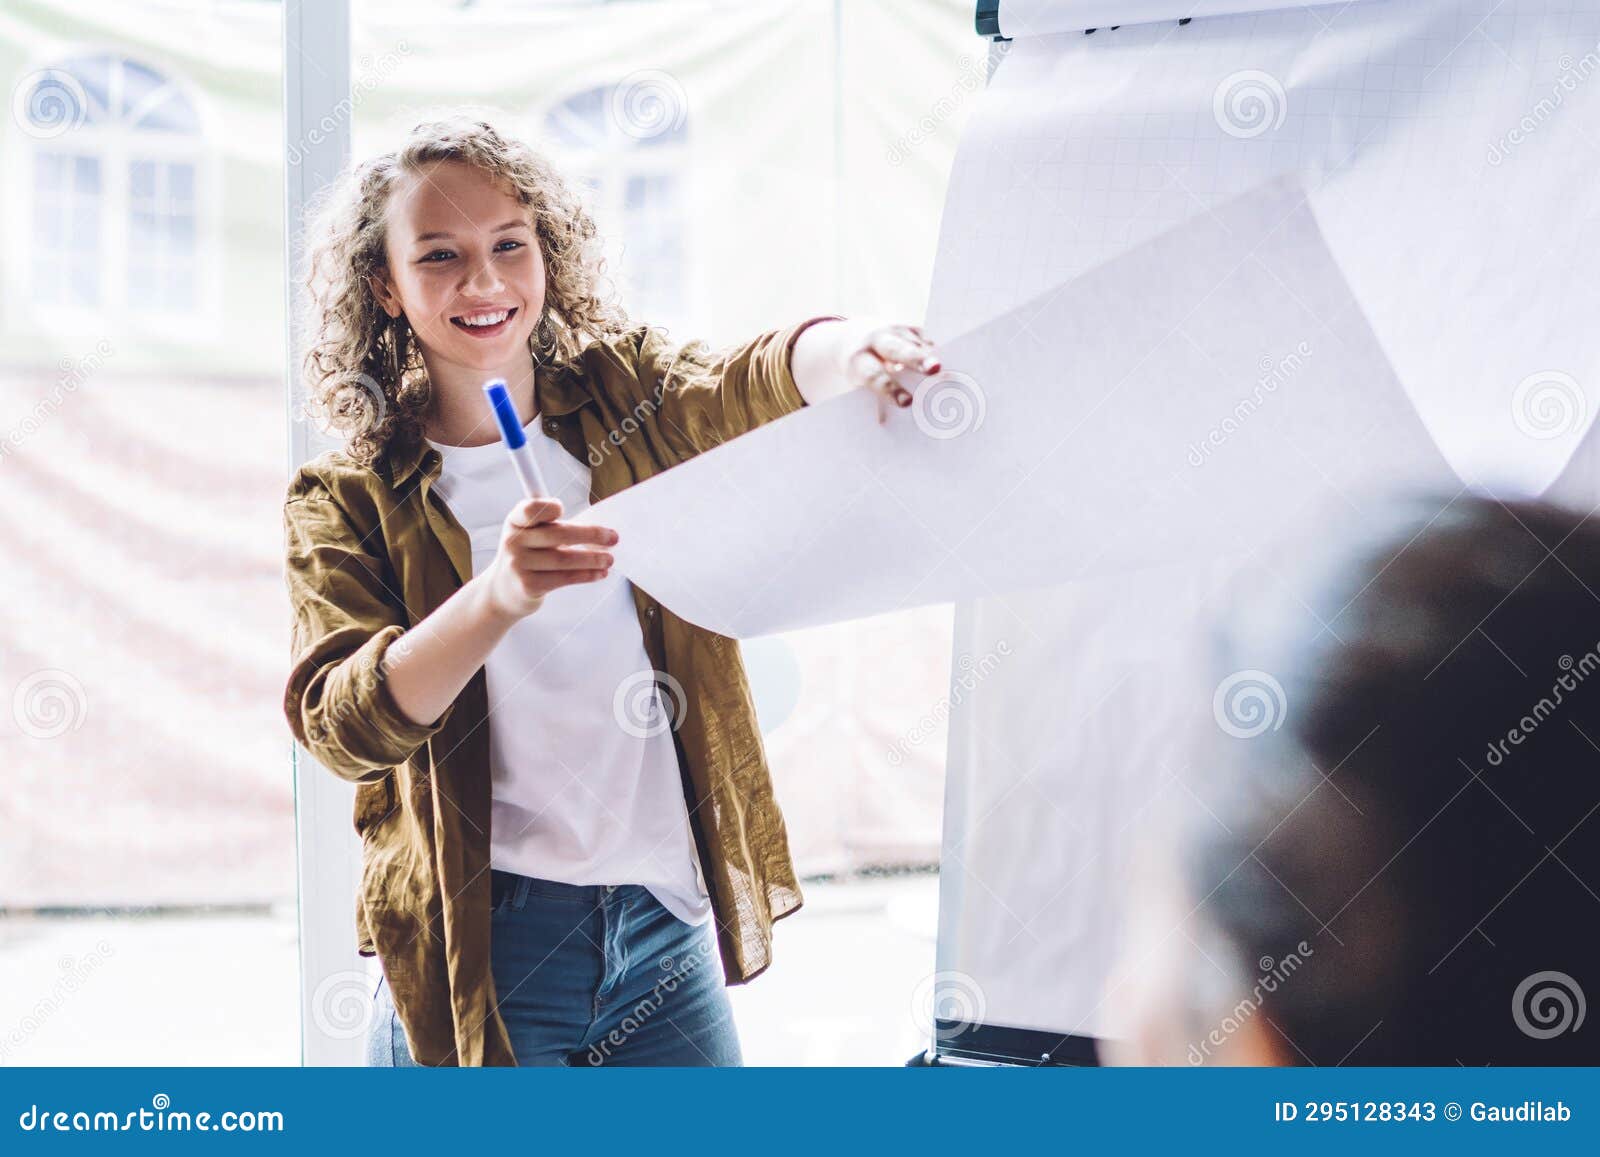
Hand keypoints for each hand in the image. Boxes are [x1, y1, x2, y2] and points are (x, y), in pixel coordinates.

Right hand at [482, 496, 617, 620]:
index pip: (530, 509)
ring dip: (593, 559)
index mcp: (516, 522)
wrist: (502, 591)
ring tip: (609, 559)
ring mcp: (519, 565)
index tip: (563, 509)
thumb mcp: (530, 534)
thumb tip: (599, 529)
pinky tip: (599, 573)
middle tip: (613, 538)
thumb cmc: (528, 556)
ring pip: (564, 559)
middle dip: (591, 535)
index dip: (547, 508)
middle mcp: (514, 541)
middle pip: (558, 534)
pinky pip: (564, 578)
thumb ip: (553, 525)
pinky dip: (586, 575)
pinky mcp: (528, 586)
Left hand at [840, 321, 943, 423]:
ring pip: (917, 344)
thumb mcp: (859, 384)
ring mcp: (895, 332)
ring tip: (948, 369)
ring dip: (932, 357)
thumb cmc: (860, 371)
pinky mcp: (911, 329)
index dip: (891, 389)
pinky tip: (950, 363)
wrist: (851, 338)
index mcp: (860, 360)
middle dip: (917, 360)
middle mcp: (877, 341)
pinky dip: (937, 355)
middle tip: (935, 369)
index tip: (906, 403)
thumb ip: (877, 400)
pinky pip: (927, 342)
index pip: (875, 376)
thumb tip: (903, 418)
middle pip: (898, 350)